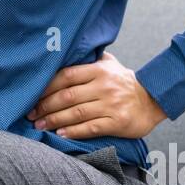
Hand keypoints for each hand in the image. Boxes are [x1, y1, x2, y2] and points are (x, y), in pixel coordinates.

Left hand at [26, 51, 167, 139]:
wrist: (153, 100)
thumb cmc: (124, 82)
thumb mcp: (110, 64)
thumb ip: (89, 58)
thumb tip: (66, 50)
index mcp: (99, 70)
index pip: (67, 75)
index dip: (47, 86)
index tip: (32, 94)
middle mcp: (104, 86)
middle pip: (68, 96)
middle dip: (45, 106)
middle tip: (31, 113)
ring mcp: (111, 105)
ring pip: (76, 113)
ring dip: (54, 120)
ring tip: (39, 125)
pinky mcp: (117, 122)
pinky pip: (90, 128)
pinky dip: (73, 132)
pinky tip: (60, 134)